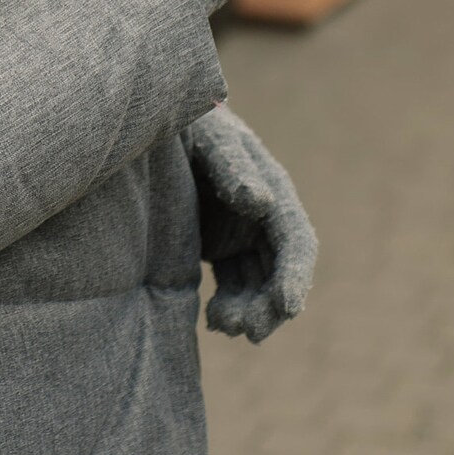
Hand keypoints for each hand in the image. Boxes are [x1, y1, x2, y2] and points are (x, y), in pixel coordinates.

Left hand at [184, 104, 315, 341]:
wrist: (157, 122)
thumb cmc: (188, 123)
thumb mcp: (209, 138)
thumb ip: (232, 167)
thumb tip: (261, 201)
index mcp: (272, 186)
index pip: (296, 240)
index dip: (296, 275)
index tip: (288, 307)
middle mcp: (265, 214)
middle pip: (282, 270)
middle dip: (271, 305)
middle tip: (250, 332)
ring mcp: (243, 232)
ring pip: (258, 283)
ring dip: (250, 311)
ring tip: (223, 326)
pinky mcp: (221, 244)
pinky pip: (235, 283)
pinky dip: (230, 305)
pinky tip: (214, 321)